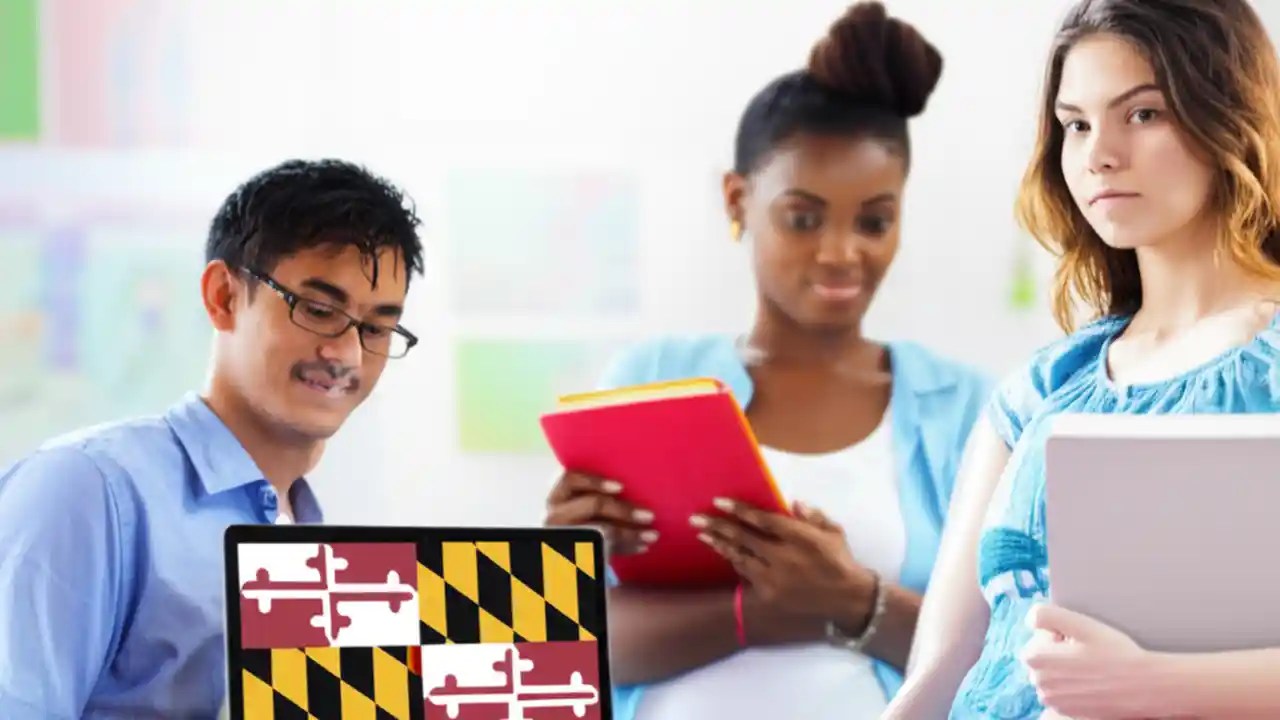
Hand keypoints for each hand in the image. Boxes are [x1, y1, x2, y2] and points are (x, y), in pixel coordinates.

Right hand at [544, 471, 655, 554]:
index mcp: (558, 496)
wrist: (567, 553)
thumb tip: (640, 484)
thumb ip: (596, 492)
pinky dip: (626, 547)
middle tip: (649, 516)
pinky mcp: (574, 554)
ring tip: (653, 535)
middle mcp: (555, 515)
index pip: (570, 479)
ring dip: (631, 533)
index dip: (595, 481)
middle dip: (624, 510)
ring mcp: (564, 536)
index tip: (620, 487)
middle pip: (591, 505)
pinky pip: (604, 549)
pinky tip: (642, 546)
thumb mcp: (580, 503)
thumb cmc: (583, 518)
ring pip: (601, 530)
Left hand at [692, 498, 874, 630]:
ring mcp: (775, 577)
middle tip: (696, 518)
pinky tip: (722, 552)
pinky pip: (746, 574)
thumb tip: (793, 502)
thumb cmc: (840, 561)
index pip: (763, 520)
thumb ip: (813, 516)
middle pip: (744, 537)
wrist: (847, 600)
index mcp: (800, 537)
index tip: (719, 502)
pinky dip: (734, 562)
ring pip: (740, 556)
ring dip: (719, 544)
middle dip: (718, 526)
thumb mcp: (833, 532)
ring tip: (702, 534)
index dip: (739, 510)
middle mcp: (784, 556)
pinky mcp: (770, 594)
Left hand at [1021, 603, 1155, 719]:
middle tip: (1088, 653)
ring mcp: (1052, 700)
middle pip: (1043, 658)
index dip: (1058, 635)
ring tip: (1092, 668)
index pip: (1038, 638)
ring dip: (1064, 669)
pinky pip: (1061, 692)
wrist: (1144, 687)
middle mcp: (1039, 683)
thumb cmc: (1115, 653)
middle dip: (1059, 653)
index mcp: (1037, 658)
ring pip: (1051, 676)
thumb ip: (1047, 616)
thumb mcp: (1081, 624)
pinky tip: (1093, 682)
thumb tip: (1030, 620)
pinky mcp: (1065, 712)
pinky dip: (1072, 686)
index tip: (1078, 639)